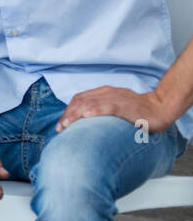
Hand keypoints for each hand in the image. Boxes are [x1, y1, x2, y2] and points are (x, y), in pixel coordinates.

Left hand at [57, 86, 172, 135]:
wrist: (160, 107)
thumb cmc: (139, 110)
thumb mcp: (117, 106)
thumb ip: (103, 110)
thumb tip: (88, 123)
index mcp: (104, 92)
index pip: (79, 99)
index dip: (68, 111)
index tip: (61, 125)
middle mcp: (107, 93)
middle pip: (81, 101)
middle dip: (68, 114)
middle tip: (60, 128)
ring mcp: (115, 98)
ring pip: (90, 103)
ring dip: (76, 114)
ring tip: (67, 125)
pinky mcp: (125, 105)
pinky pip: (107, 106)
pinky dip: (95, 110)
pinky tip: (86, 116)